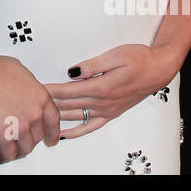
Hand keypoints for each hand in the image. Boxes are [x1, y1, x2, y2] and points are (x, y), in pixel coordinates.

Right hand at [0, 54, 60, 161]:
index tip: (51, 137)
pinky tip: (2, 153)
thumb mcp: (18, 70)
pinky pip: (9, 154)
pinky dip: (6, 155)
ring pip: (25, 148)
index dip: (52, 132)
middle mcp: (34, 114)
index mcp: (40, 97)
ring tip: (12, 147)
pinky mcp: (3, 138)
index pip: (53, 120)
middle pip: (38, 135)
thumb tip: (23, 88)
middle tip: (23, 138)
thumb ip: (26, 85)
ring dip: (19, 148)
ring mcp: (20, 128)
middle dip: (30, 138)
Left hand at [45, 44, 177, 139]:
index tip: (35, 88)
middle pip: (69, 104)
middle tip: (31, 101)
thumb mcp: (116, 55)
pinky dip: (76, 132)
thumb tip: (73, 72)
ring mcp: (107, 110)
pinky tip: (63, 134)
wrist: (158, 70)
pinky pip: (90, 126)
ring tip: (39, 116)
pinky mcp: (111, 113)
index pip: (68, 91)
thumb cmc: (138, 58)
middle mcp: (103, 102)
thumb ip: (93, 66)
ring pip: (76, 116)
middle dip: (49, 103)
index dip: (50, 90)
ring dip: (57, 116)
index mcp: (102, 87)